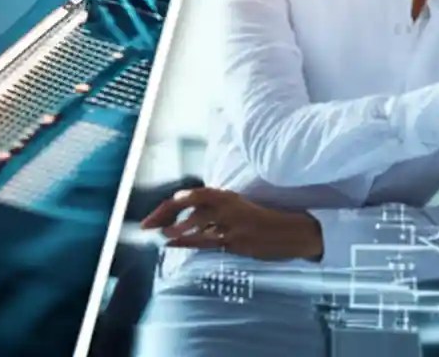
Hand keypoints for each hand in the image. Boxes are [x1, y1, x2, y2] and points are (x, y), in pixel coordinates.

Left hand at [140, 187, 323, 261]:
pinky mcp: (237, 239)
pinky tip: (173, 244)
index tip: (155, 213)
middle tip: (147, 224)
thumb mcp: (238, 209)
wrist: (291, 232)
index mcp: (227, 196)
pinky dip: (188, 242)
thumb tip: (190, 220)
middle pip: (190, 205)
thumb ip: (216, 212)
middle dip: (165, 214)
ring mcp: (232, 223)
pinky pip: (208, 241)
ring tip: (161, 232)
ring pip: (199, 222)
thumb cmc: (262, 222)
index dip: (172, 204)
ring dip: (178, 227)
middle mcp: (227, 206)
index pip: (193, 195)